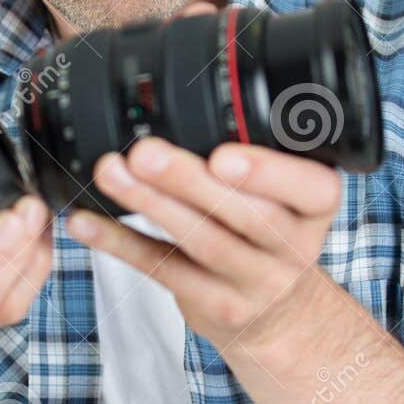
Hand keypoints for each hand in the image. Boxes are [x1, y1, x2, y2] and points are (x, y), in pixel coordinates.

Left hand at [64, 132, 341, 358]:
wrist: (280, 312)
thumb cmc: (273, 229)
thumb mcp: (289, 191)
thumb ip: (258, 149)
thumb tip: (185, 91)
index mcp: (317, 205)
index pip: (309, 188)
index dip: (266, 174)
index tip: (222, 156)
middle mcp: (294, 246)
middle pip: (246, 216)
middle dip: (190, 182)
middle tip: (145, 153)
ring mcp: (256, 282)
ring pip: (202, 243)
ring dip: (150, 205)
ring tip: (110, 172)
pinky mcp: (217, 307)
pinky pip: (164, 270)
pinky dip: (120, 242)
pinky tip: (86, 222)